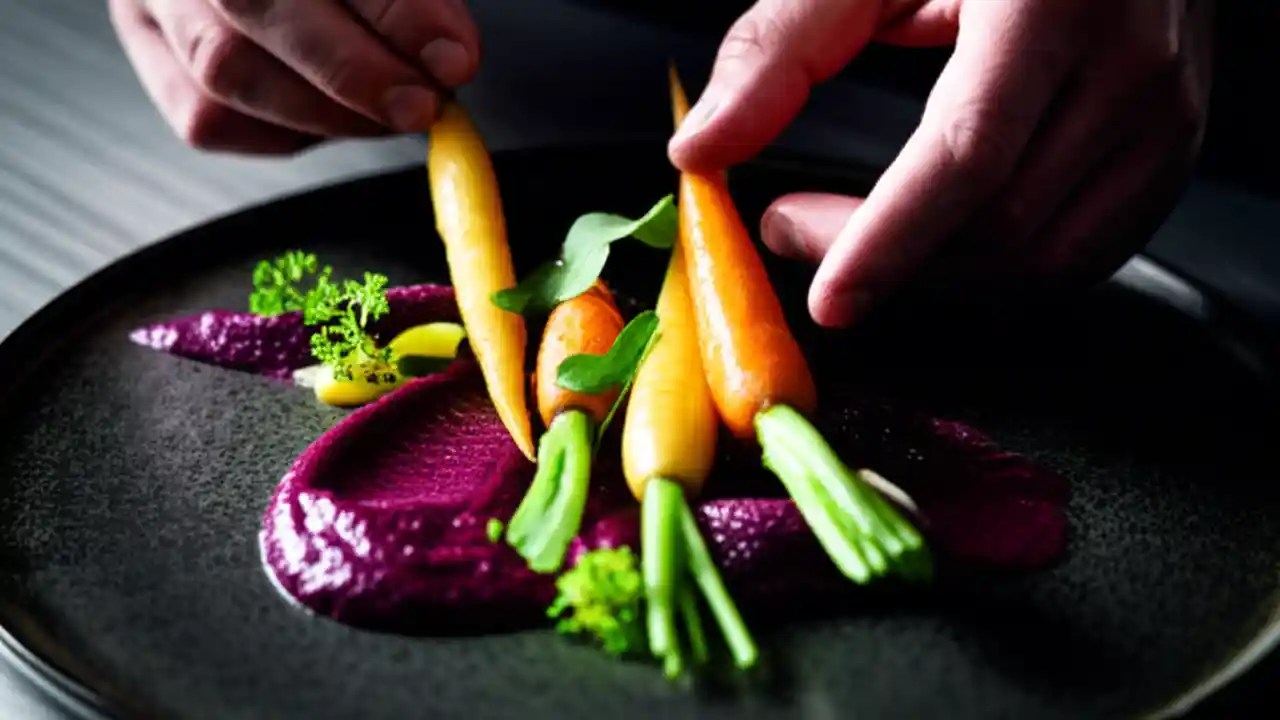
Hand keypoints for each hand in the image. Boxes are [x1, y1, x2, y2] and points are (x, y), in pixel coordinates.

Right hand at [109, 0, 479, 153]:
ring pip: (225, 70)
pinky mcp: (149, 52)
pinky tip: (331, 118)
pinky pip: (207, 118)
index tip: (453, 57)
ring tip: (395, 114)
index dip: (393, 10)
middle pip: (254, 5)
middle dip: (353, 71)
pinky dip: (284, 132)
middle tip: (423, 105)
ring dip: (327, 112)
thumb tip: (447, 57)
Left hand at [669, 0, 1214, 326]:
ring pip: (1045, 260)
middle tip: (796, 226)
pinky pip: (1085, 250)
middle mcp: (1130, 64)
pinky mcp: (1174, 148)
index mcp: (1052, 4)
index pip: (969, 156)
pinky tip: (939, 233)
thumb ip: (781, 48)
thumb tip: (703, 148)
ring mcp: (1167, 114)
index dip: (890, 240)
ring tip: (856, 232)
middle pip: (1000, 227)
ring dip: (936, 272)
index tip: (829, 297)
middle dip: (884, 256)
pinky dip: (998, 266)